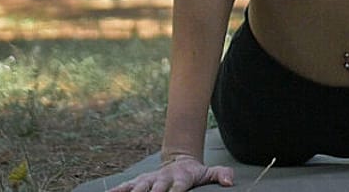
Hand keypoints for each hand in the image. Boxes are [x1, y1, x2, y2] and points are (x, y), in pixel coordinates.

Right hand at [107, 154, 233, 191]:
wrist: (178, 161)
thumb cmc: (195, 173)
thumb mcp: (209, 172)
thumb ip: (221, 174)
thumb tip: (229, 182)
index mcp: (181, 178)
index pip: (178, 187)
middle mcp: (163, 179)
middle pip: (156, 189)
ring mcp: (150, 180)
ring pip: (139, 188)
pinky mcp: (139, 181)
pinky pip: (127, 187)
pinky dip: (118, 191)